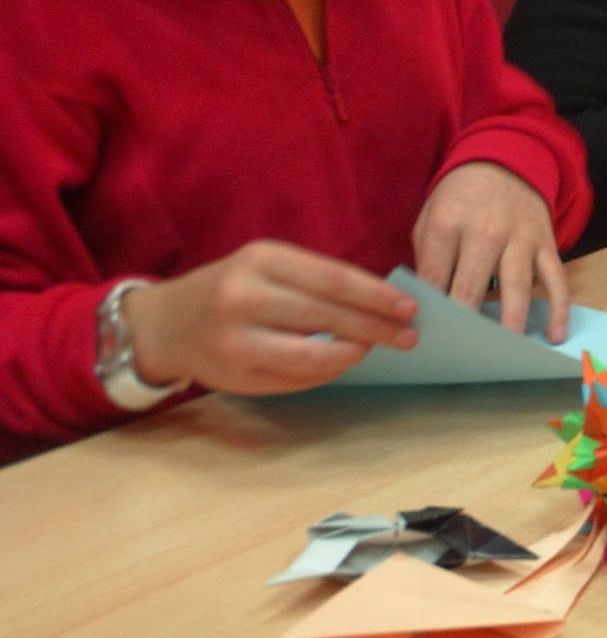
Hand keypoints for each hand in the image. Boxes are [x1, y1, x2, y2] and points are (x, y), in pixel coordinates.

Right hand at [121, 240, 418, 394]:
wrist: (165, 324)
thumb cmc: (232, 290)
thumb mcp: (266, 268)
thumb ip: (316, 282)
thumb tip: (382, 305)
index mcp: (260, 260)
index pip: (334, 278)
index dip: (377, 296)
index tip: (410, 307)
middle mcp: (245, 297)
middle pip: (328, 315)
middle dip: (376, 328)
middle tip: (409, 336)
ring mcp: (237, 339)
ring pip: (315, 354)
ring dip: (354, 353)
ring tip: (376, 349)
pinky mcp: (237, 375)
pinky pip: (298, 378)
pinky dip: (329, 370)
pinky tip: (343, 362)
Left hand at [413, 161, 569, 342]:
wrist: (504, 163)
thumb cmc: (461, 200)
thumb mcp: (431, 215)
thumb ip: (426, 256)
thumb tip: (424, 302)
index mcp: (448, 223)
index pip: (435, 276)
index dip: (429, 308)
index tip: (428, 335)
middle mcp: (484, 230)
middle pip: (472, 286)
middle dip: (464, 323)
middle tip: (460, 353)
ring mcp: (519, 238)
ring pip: (516, 287)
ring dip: (511, 322)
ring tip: (506, 351)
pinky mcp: (546, 244)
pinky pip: (556, 280)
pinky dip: (559, 309)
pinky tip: (555, 335)